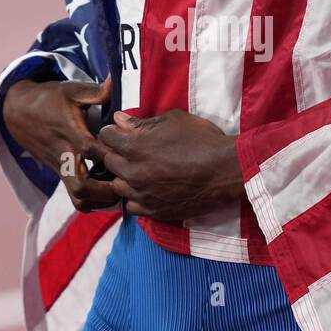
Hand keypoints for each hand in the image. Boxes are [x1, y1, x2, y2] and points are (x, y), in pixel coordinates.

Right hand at [2, 73, 120, 211]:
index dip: (110, 154)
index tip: (130, 153)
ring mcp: (62, 168)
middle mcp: (65, 155)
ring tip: (121, 191)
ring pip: (78, 197)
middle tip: (127, 183)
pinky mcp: (61, 175)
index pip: (90, 150)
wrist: (19, 113)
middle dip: (106, 191)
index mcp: (69, 133)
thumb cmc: (50, 100)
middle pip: (82, 186)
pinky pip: (76, 197)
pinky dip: (93, 201)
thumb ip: (95, 91)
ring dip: (100, 200)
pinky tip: (109, 193)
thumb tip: (114, 81)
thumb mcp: (71, 90)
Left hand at [82, 107, 244, 220]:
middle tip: (129, 150)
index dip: (112, 131)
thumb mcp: (173, 120)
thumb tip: (119, 120)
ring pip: (117, 186)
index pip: (106, 137)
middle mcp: (133, 172)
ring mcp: (142, 194)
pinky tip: (145, 189)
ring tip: (138, 171)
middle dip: (115, 152)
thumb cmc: (202, 140)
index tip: (119, 132)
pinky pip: (130, 206)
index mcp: (135, 147)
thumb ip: (142, 122)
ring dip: (123, 176)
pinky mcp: (153, 211)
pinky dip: (134, 197)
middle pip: (108, 161)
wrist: (224, 171)